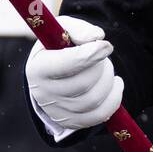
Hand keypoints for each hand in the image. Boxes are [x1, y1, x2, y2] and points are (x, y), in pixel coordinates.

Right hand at [26, 15, 123, 135]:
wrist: (52, 74)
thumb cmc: (59, 48)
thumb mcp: (64, 31)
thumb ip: (79, 29)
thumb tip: (97, 37)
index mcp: (38, 68)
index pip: (67, 63)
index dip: (90, 54)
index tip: (107, 46)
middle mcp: (43, 93)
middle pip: (84, 83)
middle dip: (102, 67)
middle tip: (103, 56)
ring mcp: (56, 111)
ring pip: (94, 100)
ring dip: (109, 81)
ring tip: (107, 69)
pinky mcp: (70, 122)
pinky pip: (99, 116)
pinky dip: (114, 99)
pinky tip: (115, 85)